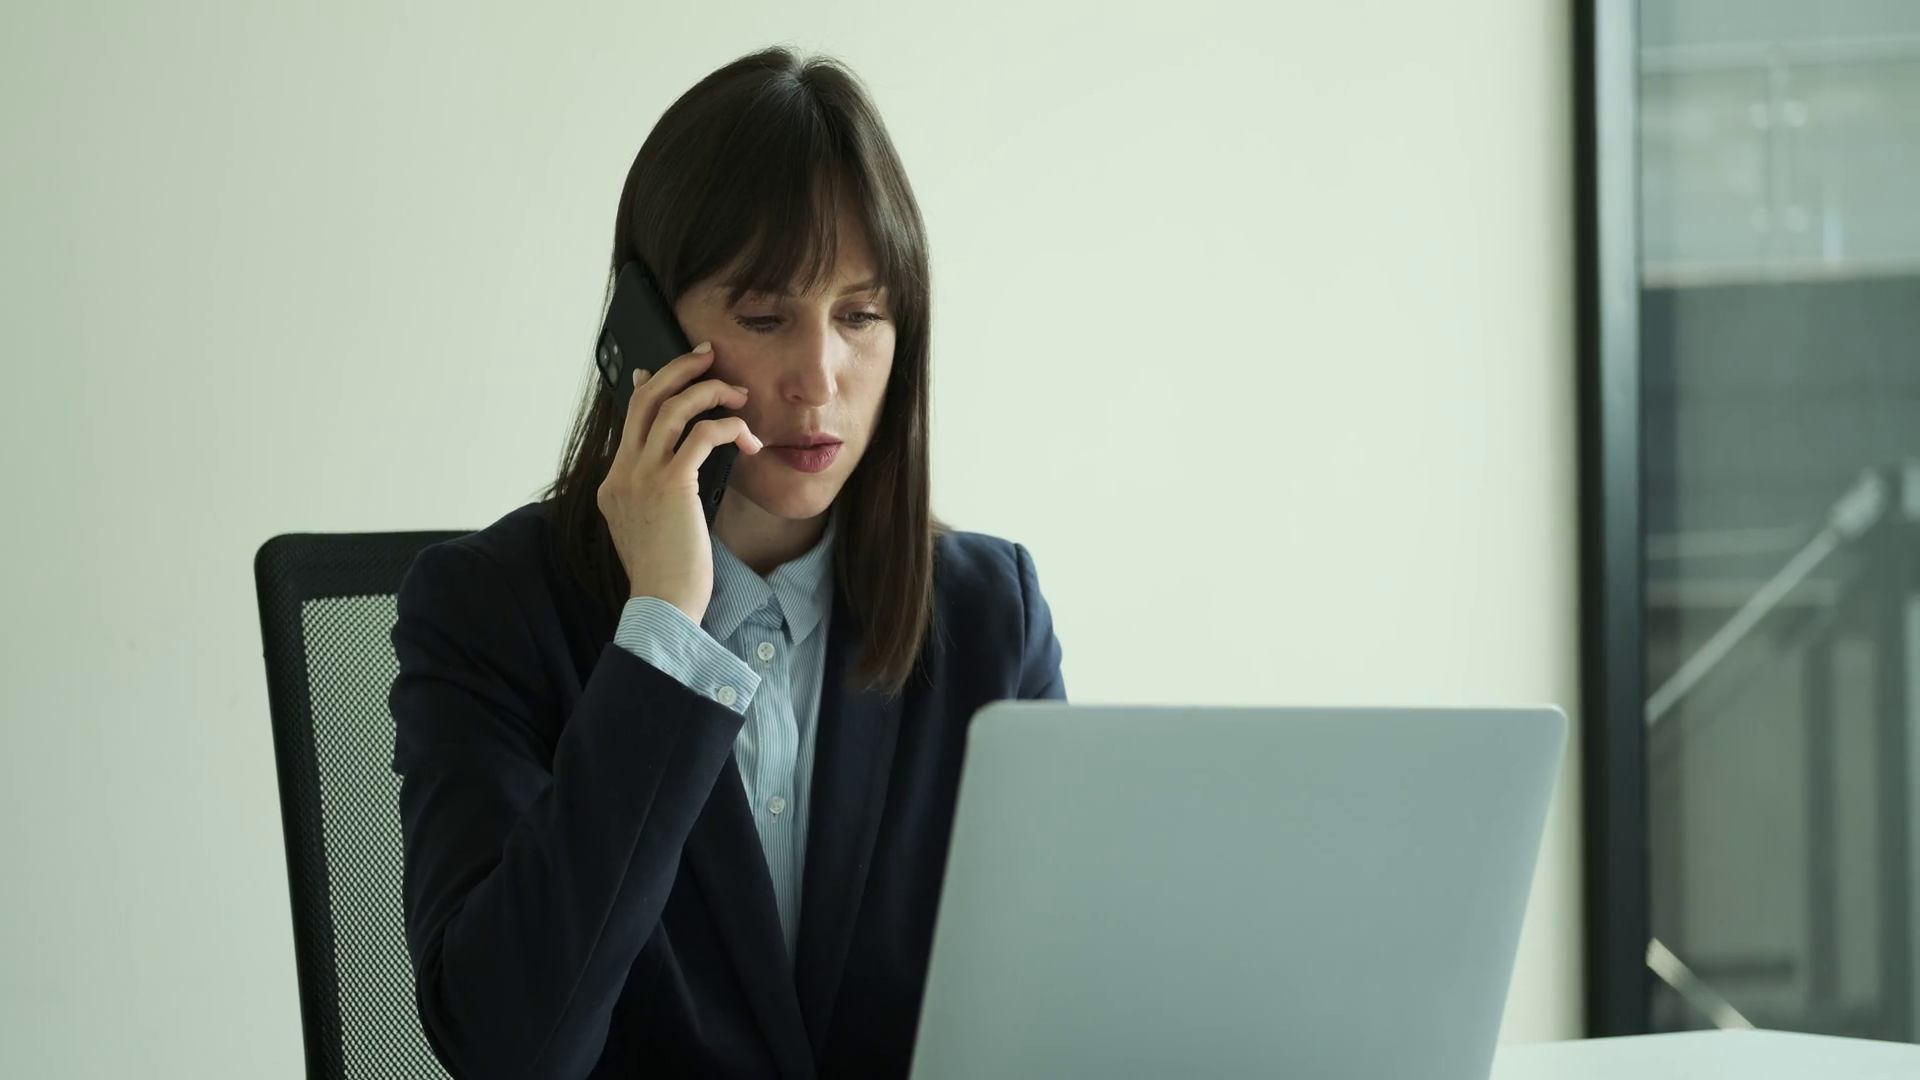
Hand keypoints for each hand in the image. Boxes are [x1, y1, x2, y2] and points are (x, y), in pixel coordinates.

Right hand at [596, 343, 761, 621]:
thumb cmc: (668, 574)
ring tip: (739, 394)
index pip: (629, 419)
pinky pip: (701, 435)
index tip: (664, 370)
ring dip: (710, 391)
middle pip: (646, 398)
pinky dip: (728, 428)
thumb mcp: (652, 527)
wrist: (663, 605)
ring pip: (673, 407)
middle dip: (680, 369)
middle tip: (708, 355)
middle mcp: (621, 474)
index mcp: (613, 483)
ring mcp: (642, 477)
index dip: (650, 387)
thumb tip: (682, 467)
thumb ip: (656, 493)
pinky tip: (747, 440)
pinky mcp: (671, 485)